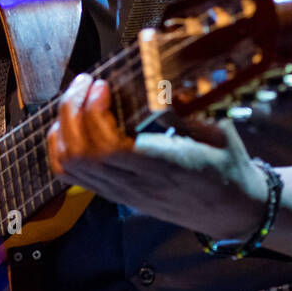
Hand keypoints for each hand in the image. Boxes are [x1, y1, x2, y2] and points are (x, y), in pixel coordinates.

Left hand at [47, 74, 268, 241]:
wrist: (232, 212)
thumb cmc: (228, 166)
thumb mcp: (220, 131)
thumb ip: (187, 108)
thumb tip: (158, 78)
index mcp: (166, 167)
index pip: (110, 148)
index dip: (94, 113)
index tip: (102, 84)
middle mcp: (137, 184)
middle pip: (81, 153)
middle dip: (73, 110)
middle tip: (86, 81)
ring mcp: (123, 193)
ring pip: (71, 166)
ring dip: (64, 126)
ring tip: (77, 97)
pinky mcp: (116, 196)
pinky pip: (72, 177)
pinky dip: (60, 148)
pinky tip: (71, 125)